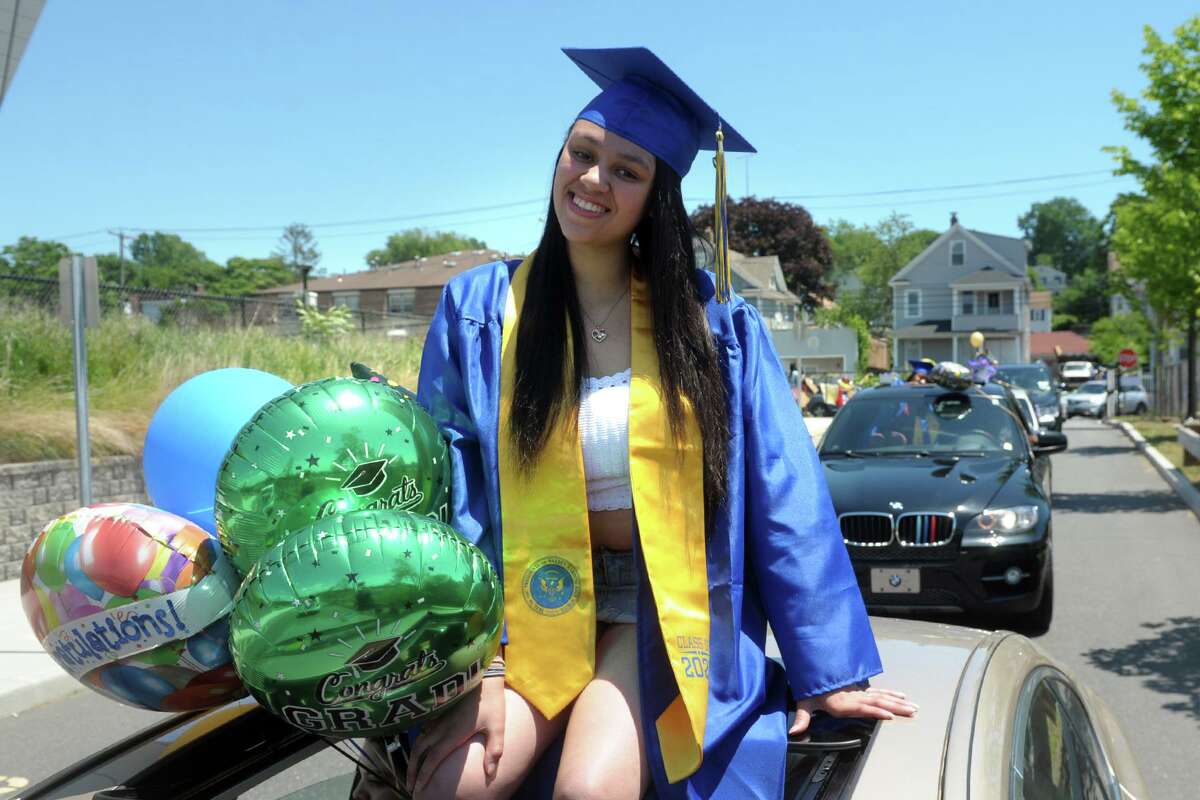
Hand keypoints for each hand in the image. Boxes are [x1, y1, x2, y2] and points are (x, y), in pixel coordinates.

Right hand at [406, 677, 505, 793]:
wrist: (484, 674)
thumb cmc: (492, 701)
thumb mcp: (497, 726)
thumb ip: (494, 750)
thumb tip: (490, 773)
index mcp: (453, 734)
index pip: (433, 759)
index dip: (423, 775)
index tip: (417, 789)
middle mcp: (442, 727)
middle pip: (420, 751)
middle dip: (412, 770)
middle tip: (409, 785)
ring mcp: (439, 718)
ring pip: (419, 739)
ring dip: (413, 757)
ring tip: (412, 769)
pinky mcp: (440, 710)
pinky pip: (424, 728)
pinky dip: (419, 741)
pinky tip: (422, 746)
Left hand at [789, 685, 916, 734]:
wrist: (813, 668)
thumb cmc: (810, 687)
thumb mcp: (804, 702)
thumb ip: (802, 718)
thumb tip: (794, 731)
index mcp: (842, 702)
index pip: (862, 707)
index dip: (876, 711)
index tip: (890, 715)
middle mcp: (853, 696)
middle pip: (878, 701)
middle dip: (896, 707)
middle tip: (912, 711)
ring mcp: (858, 692)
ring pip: (881, 696)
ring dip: (898, 702)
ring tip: (913, 707)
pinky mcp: (859, 690)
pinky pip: (878, 692)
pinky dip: (891, 693)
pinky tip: (902, 696)